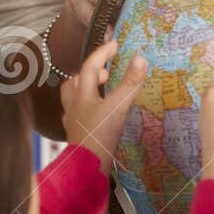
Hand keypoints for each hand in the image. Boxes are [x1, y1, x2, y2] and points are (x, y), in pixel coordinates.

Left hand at [61, 38, 145, 174]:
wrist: (85, 170)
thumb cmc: (99, 136)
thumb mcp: (118, 107)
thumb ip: (130, 84)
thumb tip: (140, 58)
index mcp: (82, 94)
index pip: (91, 66)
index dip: (103, 53)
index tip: (115, 44)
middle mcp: (74, 105)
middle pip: (76, 81)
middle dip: (91, 73)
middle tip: (108, 73)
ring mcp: (73, 121)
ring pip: (73, 98)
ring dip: (84, 89)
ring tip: (100, 90)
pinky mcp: (76, 135)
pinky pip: (76, 115)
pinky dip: (84, 109)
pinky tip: (94, 113)